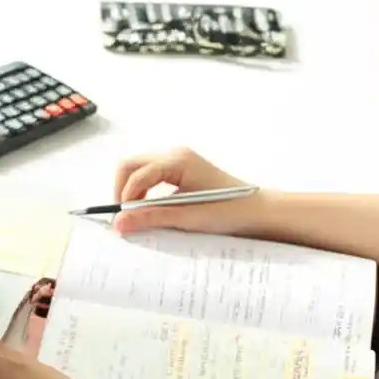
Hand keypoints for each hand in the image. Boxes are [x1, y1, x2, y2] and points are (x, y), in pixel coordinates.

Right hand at [111, 147, 268, 235]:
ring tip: (137, 218)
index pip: (136, 174)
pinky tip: (151, 212)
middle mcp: (175, 155)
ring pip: (139, 171)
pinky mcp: (181, 172)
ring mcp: (178, 162)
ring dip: (133, 193)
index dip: (125, 198)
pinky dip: (144, 194)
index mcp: (177, 160)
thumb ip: (151, 218)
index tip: (122, 222)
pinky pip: (151, 178)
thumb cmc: (230, 211)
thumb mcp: (188, 218)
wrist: (259, 212)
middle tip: (125, 219)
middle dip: (123, 191)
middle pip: (131, 166)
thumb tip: (120, 223)